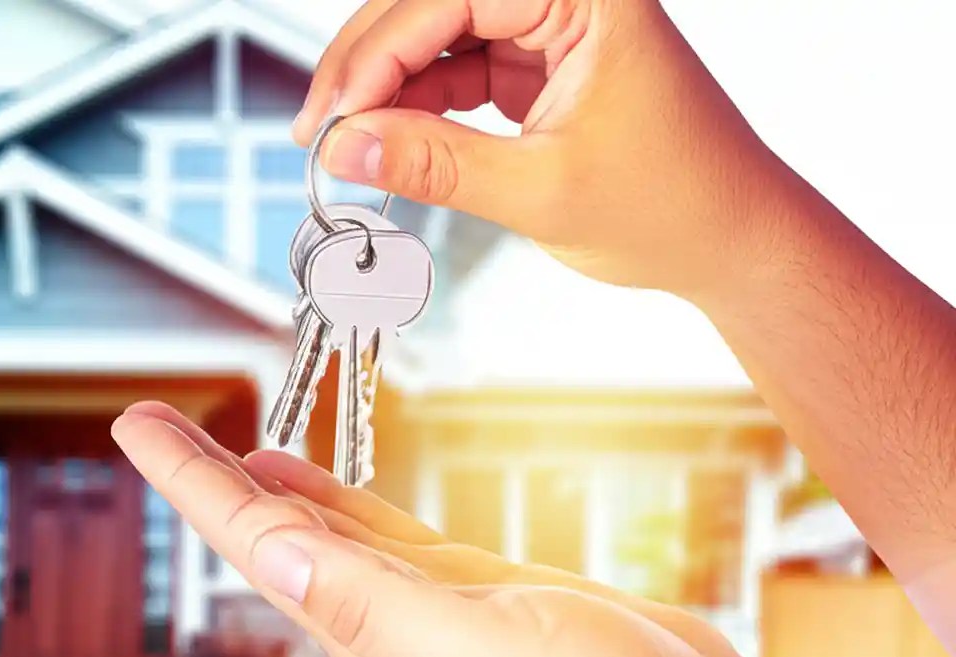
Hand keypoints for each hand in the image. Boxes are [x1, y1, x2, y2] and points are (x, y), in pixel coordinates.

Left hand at [112, 402, 832, 656]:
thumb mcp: (478, 649)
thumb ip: (371, 601)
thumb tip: (269, 551)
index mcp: (364, 630)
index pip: (251, 543)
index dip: (189, 482)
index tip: (136, 426)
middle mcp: (376, 618)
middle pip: (266, 533)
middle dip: (204, 476)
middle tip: (152, 423)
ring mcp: (422, 603)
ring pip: (317, 528)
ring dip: (262, 484)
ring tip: (217, 445)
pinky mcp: (469, 587)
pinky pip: (376, 532)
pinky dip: (335, 499)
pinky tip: (309, 479)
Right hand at [295, 0, 799, 304]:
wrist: (728, 239)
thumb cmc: (674, 205)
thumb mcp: (541, 191)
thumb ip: (437, 164)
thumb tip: (347, 147)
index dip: (379, 54)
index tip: (334, 117)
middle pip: (432, 4)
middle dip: (369, 66)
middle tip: (320, 129)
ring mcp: (550, 24)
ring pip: (435, 35)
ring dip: (385, 87)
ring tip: (345, 144)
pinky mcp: (538, 62)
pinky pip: (456, 68)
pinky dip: (416, 105)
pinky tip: (386, 141)